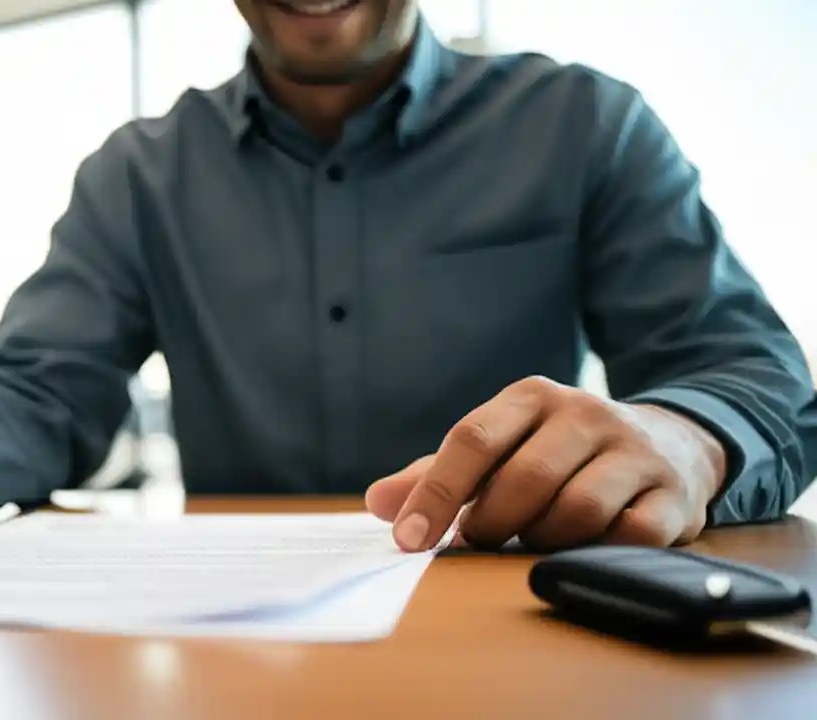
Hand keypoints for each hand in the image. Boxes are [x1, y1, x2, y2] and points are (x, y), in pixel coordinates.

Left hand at [365, 376, 726, 551]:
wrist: (671, 443)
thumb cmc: (559, 454)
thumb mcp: (499, 450)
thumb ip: (437, 474)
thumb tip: (377, 503)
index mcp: (532, 398)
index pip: (472, 440)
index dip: (436, 493)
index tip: (407, 540)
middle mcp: (586, 413)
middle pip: (524, 478)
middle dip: (491, 524)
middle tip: (478, 543)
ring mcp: (635, 451)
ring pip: (576, 509)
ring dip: (543, 540)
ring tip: (533, 542)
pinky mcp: (674, 494)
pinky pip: (630, 535)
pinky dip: (598, 552)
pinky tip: (585, 549)